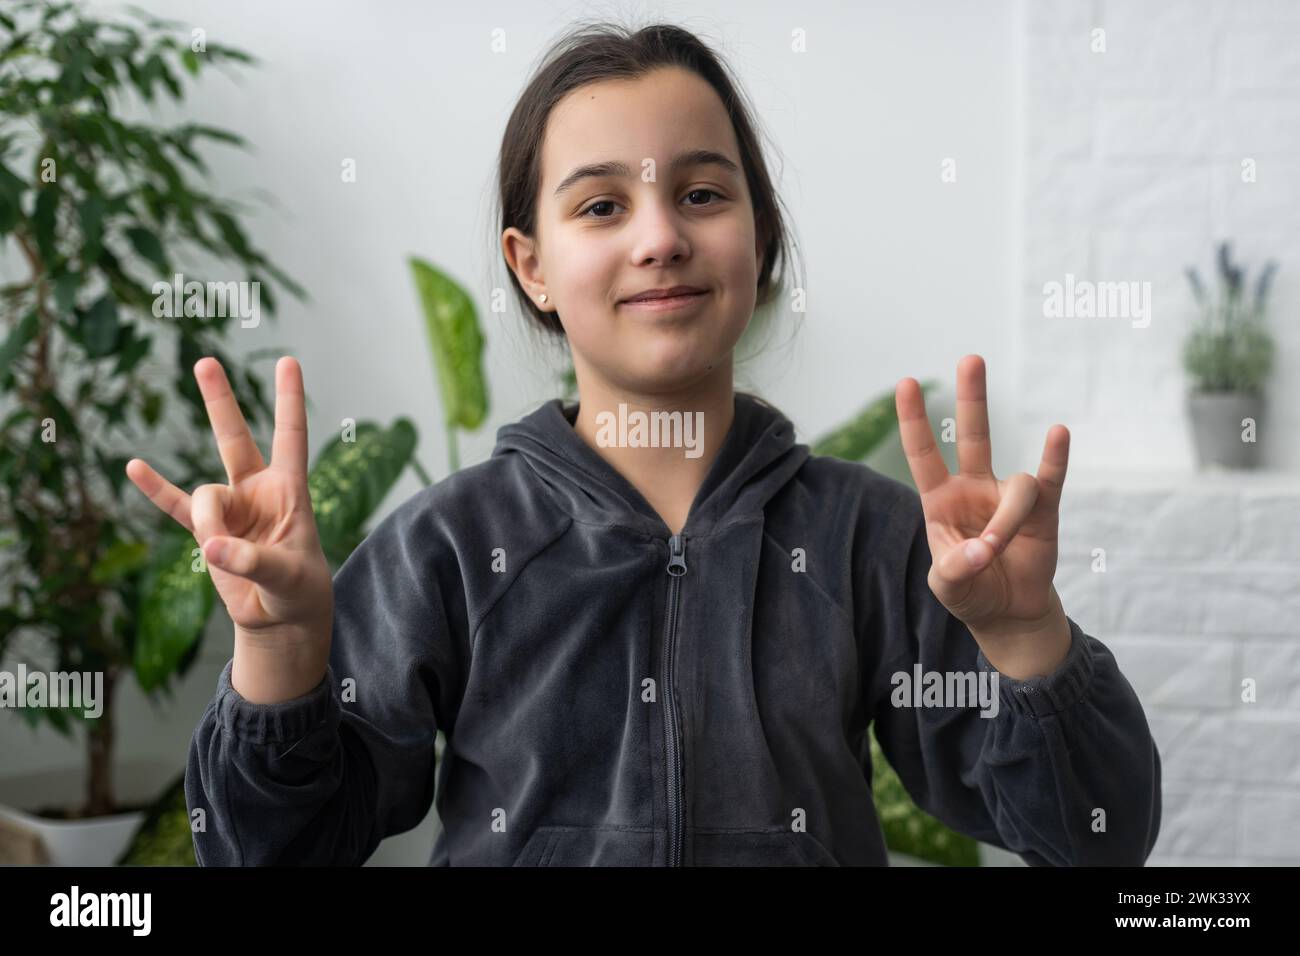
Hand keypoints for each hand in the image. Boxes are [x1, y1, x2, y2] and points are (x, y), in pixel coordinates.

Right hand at [126, 356, 332, 650]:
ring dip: (208, 522)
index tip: (288, 361)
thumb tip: (211, 546)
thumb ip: (253, 561)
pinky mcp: (207, 532)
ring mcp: (230, 509)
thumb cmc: (298, 590)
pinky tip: (135, 467)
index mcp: (289, 490)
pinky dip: (156, 489)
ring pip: (205, 495)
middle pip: (235, 438)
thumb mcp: (287, 576)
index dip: (289, 399)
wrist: (279, 618)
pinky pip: (176, 507)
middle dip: (220, 402)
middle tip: (205, 361)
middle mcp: (257, 491)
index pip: (290, 436)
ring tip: (217, 552)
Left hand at [895, 355, 1071, 675]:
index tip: (906, 382)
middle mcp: (974, 488)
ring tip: (998, 552)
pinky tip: (1057, 434)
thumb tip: (983, 549)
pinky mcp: (1043, 512)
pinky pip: (1050, 480)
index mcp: (941, 500)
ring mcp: (1008, 497)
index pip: (924, 453)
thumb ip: (956, 568)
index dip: (914, 420)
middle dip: (973, 398)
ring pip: (1016, 487)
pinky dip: (1055, 458)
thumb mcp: (948, 586)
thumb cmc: (969, 592)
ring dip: (1007, 520)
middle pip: (973, 435)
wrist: (1008, 612)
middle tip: (972, 358)